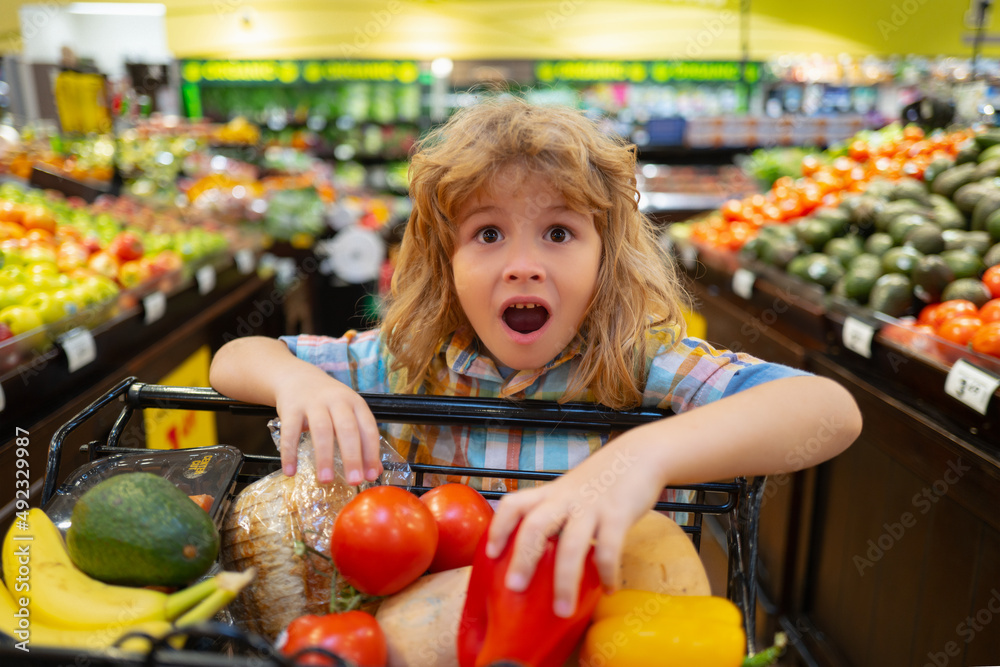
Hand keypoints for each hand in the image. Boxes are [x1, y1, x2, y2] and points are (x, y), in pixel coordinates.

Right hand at [272, 367, 382, 485]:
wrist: (298, 377)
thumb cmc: (328, 401)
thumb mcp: (349, 414)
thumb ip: (362, 440)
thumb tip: (374, 471)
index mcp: (355, 404)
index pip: (368, 429)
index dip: (371, 453)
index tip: (371, 476)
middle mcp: (337, 401)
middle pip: (347, 429)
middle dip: (352, 457)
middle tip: (354, 480)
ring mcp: (313, 403)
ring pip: (322, 430)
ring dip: (324, 457)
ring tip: (325, 480)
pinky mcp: (291, 408)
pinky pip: (290, 432)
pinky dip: (290, 453)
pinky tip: (291, 471)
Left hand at [484, 433, 664, 616]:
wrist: (639, 454)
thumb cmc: (601, 480)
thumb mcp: (570, 491)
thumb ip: (555, 514)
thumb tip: (539, 555)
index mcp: (550, 494)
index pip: (514, 504)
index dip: (499, 528)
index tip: (491, 554)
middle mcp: (565, 499)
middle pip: (535, 526)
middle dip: (523, 559)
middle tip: (515, 588)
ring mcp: (591, 506)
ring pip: (571, 545)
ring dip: (565, 580)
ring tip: (562, 610)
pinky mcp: (618, 514)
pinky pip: (609, 549)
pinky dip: (608, 573)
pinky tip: (609, 589)